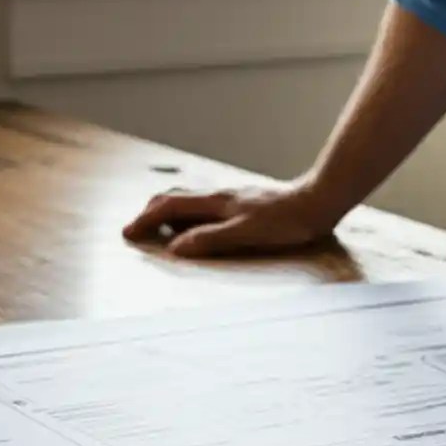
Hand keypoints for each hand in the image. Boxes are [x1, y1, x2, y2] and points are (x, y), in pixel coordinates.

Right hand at [121, 181, 342, 257]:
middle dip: (149, 213)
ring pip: (188, 200)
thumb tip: (174, 248)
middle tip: (135, 231)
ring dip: (166, 212)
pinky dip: (187, 214)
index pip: (168, 207)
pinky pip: (203, 206)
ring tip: (157, 229)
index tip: (127, 234)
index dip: (145, 220)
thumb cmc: (286, 221)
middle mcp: (218, 196)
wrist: (318, 201)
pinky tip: (196, 225)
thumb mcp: (246, 234)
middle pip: (173, 198)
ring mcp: (230, 198)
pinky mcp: (242, 204)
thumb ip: (210, 239)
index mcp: (215, 202)